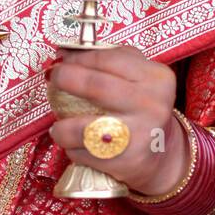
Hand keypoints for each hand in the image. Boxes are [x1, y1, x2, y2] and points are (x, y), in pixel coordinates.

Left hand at [47, 44, 188, 195]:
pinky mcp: (128, 162)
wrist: (162, 153)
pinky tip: (73, 145)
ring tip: (57, 127)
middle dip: (65, 79)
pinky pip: (86, 154)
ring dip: (61, 127)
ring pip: (84, 128)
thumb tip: (63, 53)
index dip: (78, 57)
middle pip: (96, 86)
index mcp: (156, 77)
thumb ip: (108, 58)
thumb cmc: (140, 106)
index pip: (108, 58)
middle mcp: (152, 104)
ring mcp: (140, 135)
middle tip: (52, 79)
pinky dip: (72, 149)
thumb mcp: (138, 76)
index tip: (61, 60)